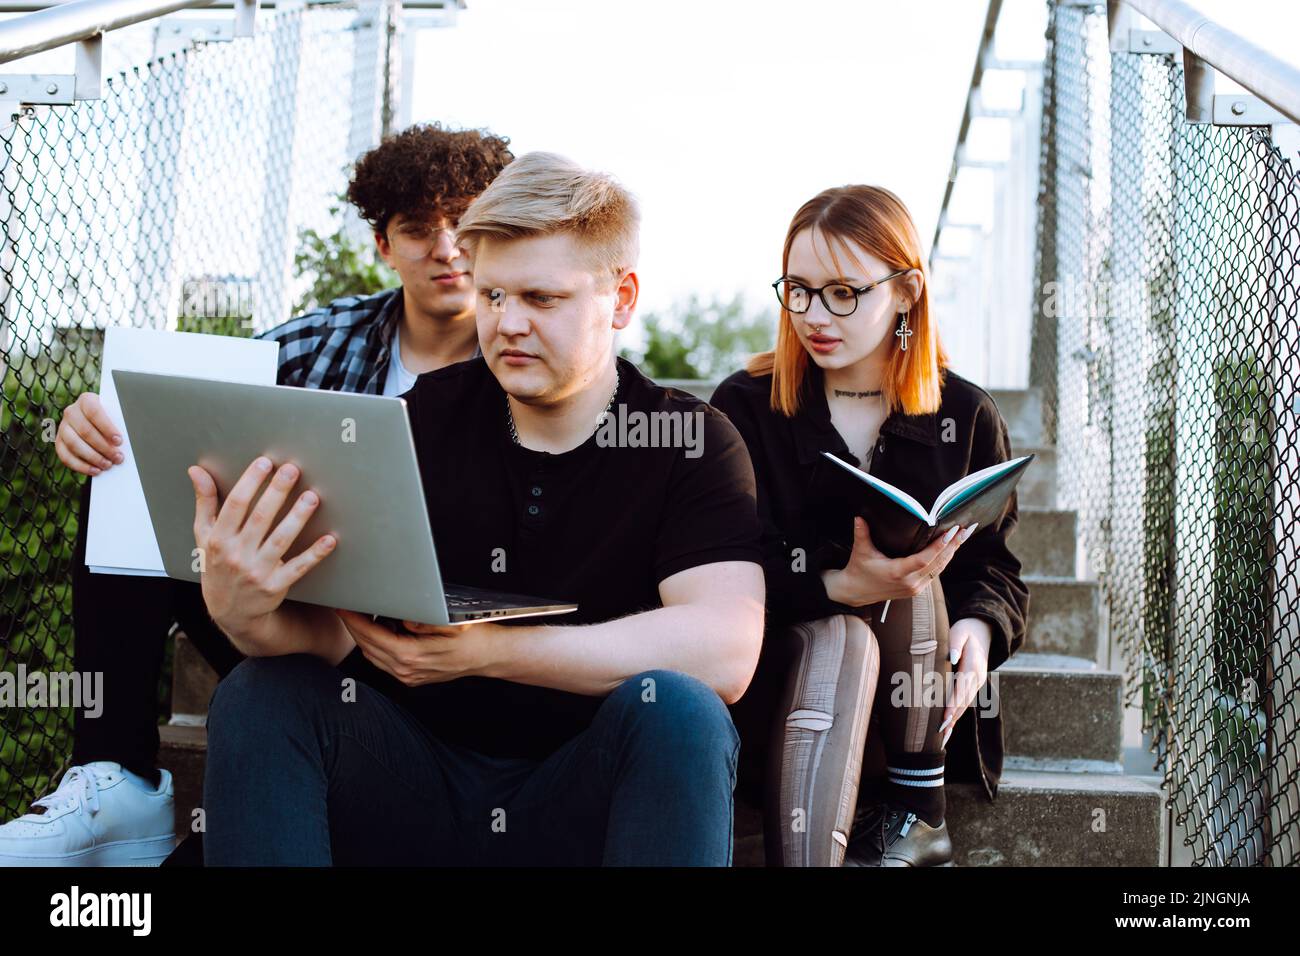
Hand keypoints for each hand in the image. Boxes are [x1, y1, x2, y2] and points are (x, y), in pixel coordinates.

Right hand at [56, 391, 124, 474]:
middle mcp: (71, 411)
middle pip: (85, 431)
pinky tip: (94, 471)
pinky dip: (80, 466)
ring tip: (108, 465)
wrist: (96, 419)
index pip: (94, 412)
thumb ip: (120, 422)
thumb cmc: (112, 417)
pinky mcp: (59, 441)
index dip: (107, 428)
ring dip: (92, 457)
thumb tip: (128, 439)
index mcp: (87, 400)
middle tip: (118, 458)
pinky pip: (65, 455)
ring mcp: (63, 426)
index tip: (119, 441)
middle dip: (103, 447)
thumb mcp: (116, 415)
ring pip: (74, 444)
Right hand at [189, 457, 335, 643]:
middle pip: (260, 518)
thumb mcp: (204, 535)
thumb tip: (196, 471)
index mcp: (218, 539)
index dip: (250, 482)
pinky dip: (314, 554)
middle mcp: (236, 554)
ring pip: (280, 539)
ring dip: (297, 517)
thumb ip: (205, 502)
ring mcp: (257, 571)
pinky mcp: (276, 586)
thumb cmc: (218, 565)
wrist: (230, 611)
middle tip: (293, 470)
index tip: (265, 462)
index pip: (235, 505)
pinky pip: (298, 567)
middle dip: (277, 492)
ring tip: (312, 497)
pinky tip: (330, 539)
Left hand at [335, 610, 511, 686]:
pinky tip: (379, 632)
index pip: (372, 636)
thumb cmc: (473, 636)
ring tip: (359, 617)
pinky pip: (385, 662)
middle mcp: (406, 669)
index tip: (344, 606)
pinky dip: (376, 647)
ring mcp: (409, 676)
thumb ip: (424, 621)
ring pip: (373, 656)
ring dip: (363, 637)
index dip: (354, 620)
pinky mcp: (412, 677)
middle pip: (367, 647)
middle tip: (345, 607)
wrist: (489, 656)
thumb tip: (402, 618)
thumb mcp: (451, 622)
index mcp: (412, 655)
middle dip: (353, 627)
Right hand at [822, 518, 977, 607]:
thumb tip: (859, 518)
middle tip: (965, 530)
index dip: (939, 546)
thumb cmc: (859, 570)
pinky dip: (944, 560)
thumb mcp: (860, 552)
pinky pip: (935, 573)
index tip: (951, 533)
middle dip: (953, 545)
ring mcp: (915, 588)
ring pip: (939, 569)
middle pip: (938, 563)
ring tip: (963, 536)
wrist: (855, 592)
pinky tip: (951, 549)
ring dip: (952, 552)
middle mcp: (910, 582)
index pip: (924, 559)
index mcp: (897, 573)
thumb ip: (862, 534)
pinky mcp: (917, 589)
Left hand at [939, 617, 992, 745]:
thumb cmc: (965, 631)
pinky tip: (947, 729)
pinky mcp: (972, 686)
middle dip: (952, 718)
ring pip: (965, 705)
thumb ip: (955, 643)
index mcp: (973, 665)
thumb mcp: (960, 631)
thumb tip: (952, 659)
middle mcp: (977, 677)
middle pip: (964, 701)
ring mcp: (976, 683)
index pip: (961, 687)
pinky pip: (964, 703)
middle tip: (940, 735)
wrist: (982, 632)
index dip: (952, 703)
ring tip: (942, 738)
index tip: (944, 716)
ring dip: (954, 721)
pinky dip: (956, 716)